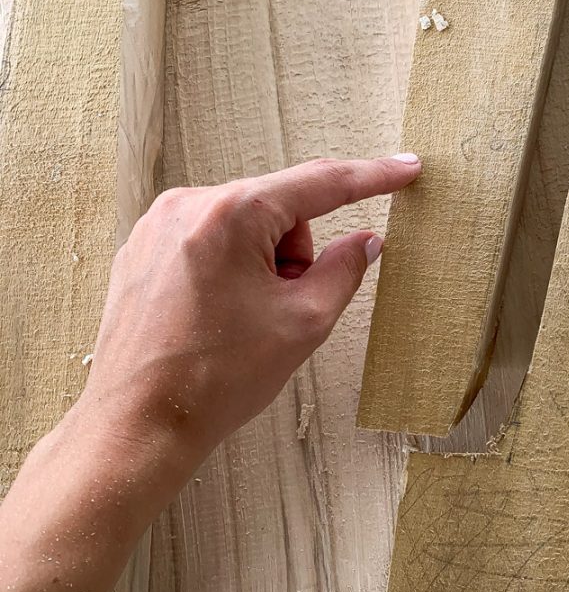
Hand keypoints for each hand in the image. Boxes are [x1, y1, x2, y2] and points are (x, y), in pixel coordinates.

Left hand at [71, 155, 420, 496]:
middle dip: (295, 256)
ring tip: (242, 321)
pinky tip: (216, 318)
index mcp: (232, 214)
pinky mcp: (142, 248)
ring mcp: (158, 225)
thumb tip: (365, 241)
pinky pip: (208, 241)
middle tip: (282, 311)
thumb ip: (344, 270)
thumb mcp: (303, 323)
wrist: (139, 423)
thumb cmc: (215, 379)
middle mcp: (189, 205)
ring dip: (261, 264)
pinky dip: (228, 271)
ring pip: (244, 227)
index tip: (406, 168)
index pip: (321, 183)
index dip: (372, 177)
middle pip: (279, 210)